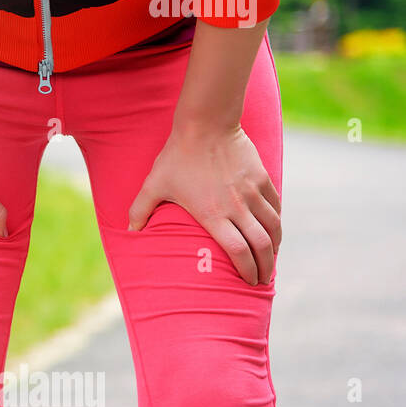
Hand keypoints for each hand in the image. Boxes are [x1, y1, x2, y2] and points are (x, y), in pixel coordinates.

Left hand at [128, 123, 280, 284]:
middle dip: (264, 268)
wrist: (205, 125)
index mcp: (212, 214)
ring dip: (274, 248)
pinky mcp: (262, 179)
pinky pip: (275, 207)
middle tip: (262, 281)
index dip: (246, 270)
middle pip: (260, 245)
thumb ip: (140, 209)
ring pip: (273, 228)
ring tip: (271, 260)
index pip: (237, 251)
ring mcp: (252, 193)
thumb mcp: (154, 184)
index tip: (248, 282)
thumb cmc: (177, 156)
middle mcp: (236, 207)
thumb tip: (129, 230)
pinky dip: (277, 224)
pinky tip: (274, 233)